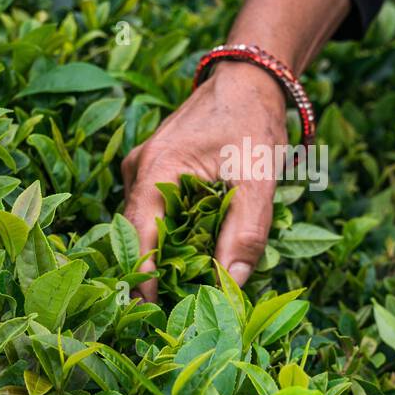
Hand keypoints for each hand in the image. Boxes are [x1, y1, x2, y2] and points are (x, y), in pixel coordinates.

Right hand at [121, 61, 287, 300]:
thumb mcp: (258, 181)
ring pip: (148, 224)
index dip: (145, 279)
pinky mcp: (155, 170)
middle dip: (159, 271)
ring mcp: (143, 169)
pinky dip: (174, 232)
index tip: (155, 314)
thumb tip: (231, 285)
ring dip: (168, 252)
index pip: (137, 237)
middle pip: (139, 234)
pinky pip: (156, 210)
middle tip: (181, 309)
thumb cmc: (253, 124)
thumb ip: (245, 233)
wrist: (250, 79)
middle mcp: (139, 171)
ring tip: (191, 286)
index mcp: (156, 171)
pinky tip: (196, 250)